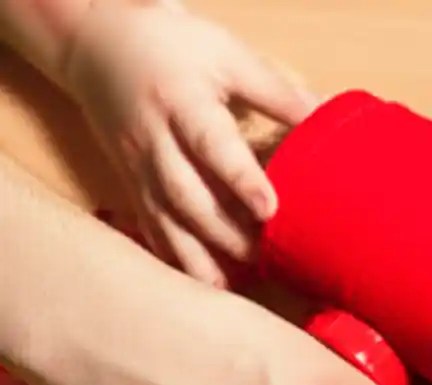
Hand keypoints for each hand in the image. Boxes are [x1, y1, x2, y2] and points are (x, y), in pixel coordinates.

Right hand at [61, 1, 315, 287]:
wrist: (99, 46)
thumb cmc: (173, 48)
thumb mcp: (227, 55)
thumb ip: (276, 91)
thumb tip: (328, 117)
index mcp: (181, 102)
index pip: (211, 144)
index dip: (240, 178)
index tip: (270, 208)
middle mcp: (154, 141)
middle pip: (187, 195)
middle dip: (226, 233)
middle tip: (268, 257)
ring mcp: (138, 168)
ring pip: (166, 220)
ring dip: (200, 257)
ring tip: (238, 286)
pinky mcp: (132, 186)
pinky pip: (152, 229)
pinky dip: (178, 259)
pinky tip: (207, 284)